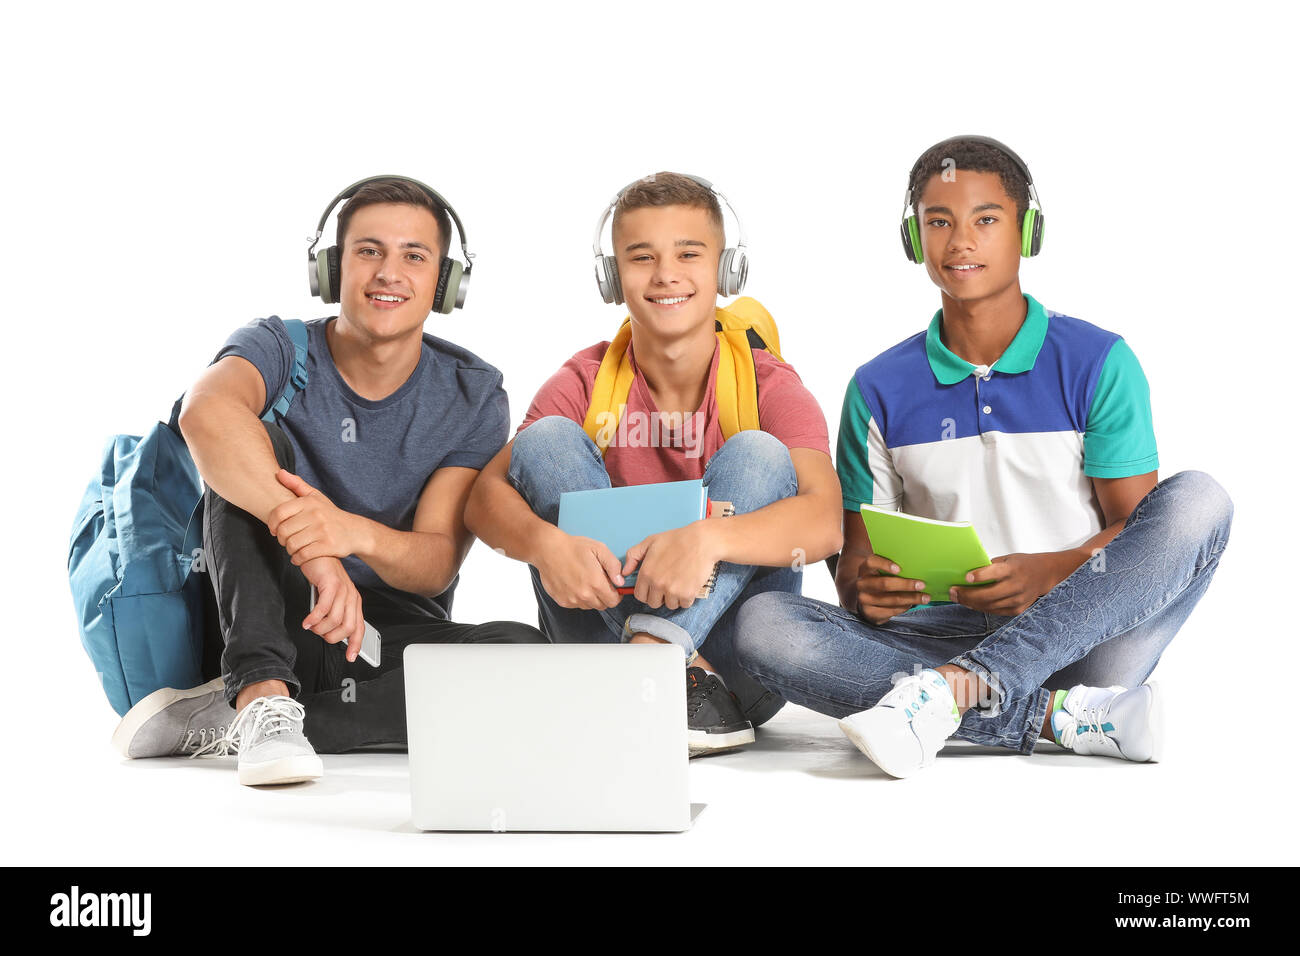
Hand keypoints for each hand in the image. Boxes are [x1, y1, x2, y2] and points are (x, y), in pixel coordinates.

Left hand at [268, 469, 362, 564]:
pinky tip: (299, 557)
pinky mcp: (328, 546)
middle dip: (281, 539)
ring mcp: (322, 531)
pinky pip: (303, 555)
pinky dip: (297, 559)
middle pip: (284, 531)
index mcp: (309, 502)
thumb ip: (297, 484)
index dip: (272, 524)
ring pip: (292, 544)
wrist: (355, 531)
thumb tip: (279, 473)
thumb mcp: (316, 497)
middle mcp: (316, 515)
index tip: (274, 530)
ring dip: (289, 550)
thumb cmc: (330, 514)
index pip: (279, 512)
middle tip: (286, 541)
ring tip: (293, 549)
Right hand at [298, 555, 365, 661]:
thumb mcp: (331, 597)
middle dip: (331, 637)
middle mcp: (351, 597)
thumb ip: (333, 612)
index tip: (350, 657)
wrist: (317, 552)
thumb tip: (328, 633)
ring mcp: (343, 590)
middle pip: (347, 628)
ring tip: (310, 626)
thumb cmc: (322, 575)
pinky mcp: (331, 584)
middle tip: (318, 633)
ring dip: (319, 628)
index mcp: (354, 601)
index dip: (356, 644)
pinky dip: (314, 619)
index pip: (359, 628)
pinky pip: (323, 609)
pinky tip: (307, 622)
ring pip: (335, 621)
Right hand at [536, 529, 625, 609]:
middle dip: (604, 596)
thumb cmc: (572, 547)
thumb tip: (620, 581)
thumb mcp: (599, 549)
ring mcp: (572, 599)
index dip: (617, 595)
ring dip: (591, 597)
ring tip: (586, 581)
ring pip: (589, 606)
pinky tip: (575, 584)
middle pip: (602, 605)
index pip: (614, 601)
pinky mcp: (562, 600)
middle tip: (599, 582)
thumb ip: (614, 566)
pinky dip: (579, 598)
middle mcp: (584, 595)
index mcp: (596, 583)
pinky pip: (576, 605)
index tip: (614, 588)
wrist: (548, 550)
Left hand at [622, 522, 716, 610]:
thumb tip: (624, 572)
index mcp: (646, 573)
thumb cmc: (676, 539)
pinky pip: (684, 605)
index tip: (653, 587)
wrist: (701, 541)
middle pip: (653, 603)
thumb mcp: (650, 542)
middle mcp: (657, 584)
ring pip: (669, 605)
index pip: (639, 595)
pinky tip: (688, 585)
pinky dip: (686, 598)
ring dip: (674, 598)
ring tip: (679, 583)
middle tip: (668, 585)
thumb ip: (633, 556)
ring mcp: (672, 590)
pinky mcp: (687, 594)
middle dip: (659, 596)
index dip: (646, 592)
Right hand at [855, 553, 930, 624]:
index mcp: (865, 569)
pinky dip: (904, 608)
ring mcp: (863, 600)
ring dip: (911, 599)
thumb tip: (918, 568)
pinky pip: (890, 611)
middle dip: (905, 585)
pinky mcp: (869, 613)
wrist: (864, 598)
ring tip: (925, 597)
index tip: (900, 569)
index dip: (884, 565)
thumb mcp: (881, 571)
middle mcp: (861, 584)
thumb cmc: (879, 580)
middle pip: (884, 584)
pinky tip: (912, 604)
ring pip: (891, 600)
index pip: (871, 562)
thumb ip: (893, 568)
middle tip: (922, 584)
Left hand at [948, 552, 1067, 615]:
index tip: (965, 578)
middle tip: (952, 592)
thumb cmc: (1022, 564)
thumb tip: (966, 572)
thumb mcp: (1007, 558)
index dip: (979, 576)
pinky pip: (994, 611)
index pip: (994, 573)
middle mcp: (1016, 586)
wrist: (1045, 574)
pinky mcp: (1017, 609)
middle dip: (967, 595)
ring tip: (957, 598)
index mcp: (1013, 569)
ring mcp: (1018, 600)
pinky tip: (970, 603)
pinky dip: (981, 607)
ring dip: (970, 603)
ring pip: (989, 605)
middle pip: (988, 595)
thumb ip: (990, 566)